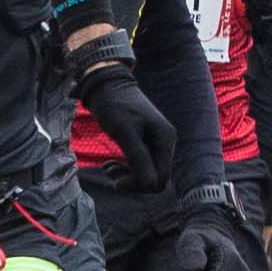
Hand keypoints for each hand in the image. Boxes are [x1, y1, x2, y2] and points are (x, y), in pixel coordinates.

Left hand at [62, 28, 172, 173]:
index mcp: (165, 139)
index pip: (160, 178)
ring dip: (126, 176)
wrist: (106, 85)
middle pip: (155, 179)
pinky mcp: (144, 143)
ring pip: (146, 174)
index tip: (116, 181)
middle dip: (132, 181)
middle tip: (109, 172)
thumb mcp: (124, 132)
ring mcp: (155, 143)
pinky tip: (109, 165)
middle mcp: (164, 142)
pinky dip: (124, 169)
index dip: (139, 185)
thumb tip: (151, 184)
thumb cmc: (114, 105)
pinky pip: (139, 166)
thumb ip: (138, 158)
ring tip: (107, 168)